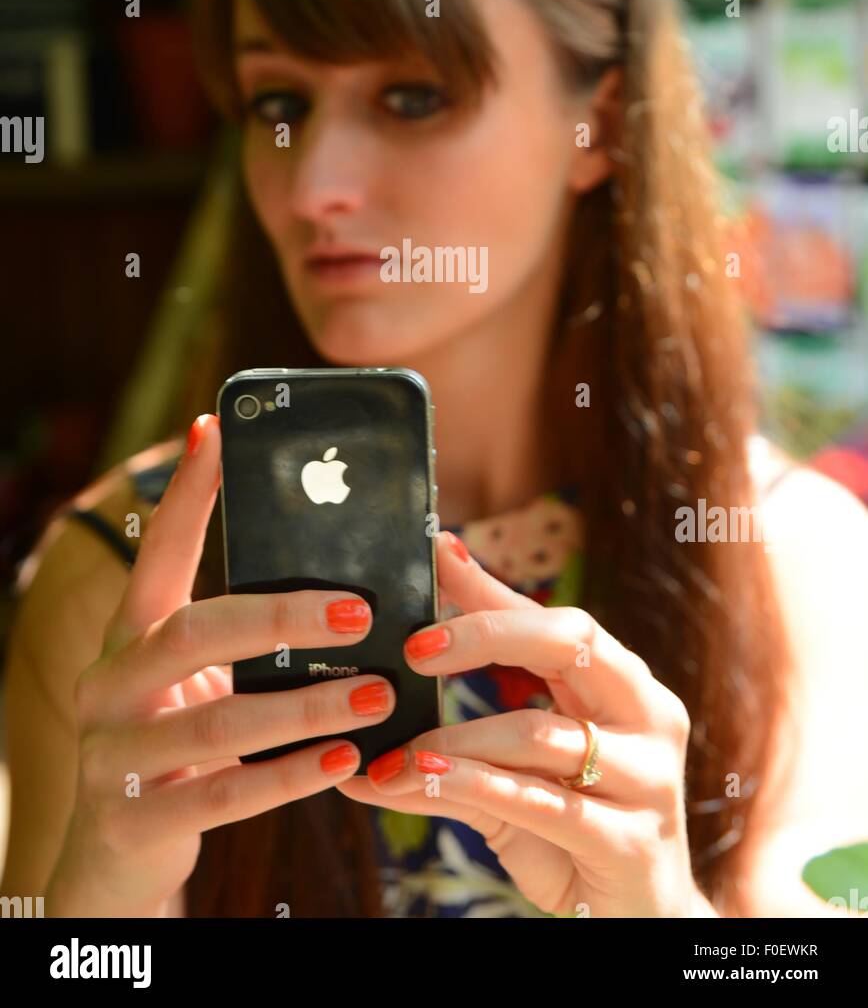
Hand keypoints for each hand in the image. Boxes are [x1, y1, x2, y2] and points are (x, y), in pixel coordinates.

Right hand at [45, 414, 394, 917]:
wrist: (113, 858)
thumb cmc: (178, 745)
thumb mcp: (195, 684)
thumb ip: (243, 642)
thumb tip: (348, 591)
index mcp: (129, 638)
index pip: (158, 551)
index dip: (190, 493)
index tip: (218, 429)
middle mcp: (111, 685)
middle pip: (193, 632)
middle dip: (281, 616)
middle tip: (359, 608)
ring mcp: (114, 755)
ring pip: (219, 721)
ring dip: (307, 707)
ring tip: (377, 693)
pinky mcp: (133, 821)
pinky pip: (224, 794)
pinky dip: (291, 777)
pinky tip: (346, 761)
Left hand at [338, 532, 713, 917]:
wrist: (638, 924)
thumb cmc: (572, 834)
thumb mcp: (517, 773)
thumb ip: (457, 736)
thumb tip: (367, 706)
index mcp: (625, 685)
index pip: (554, 617)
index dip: (491, 590)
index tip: (433, 561)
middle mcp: (648, 716)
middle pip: (570, 640)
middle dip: (485, 633)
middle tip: (414, 648)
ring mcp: (647, 779)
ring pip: (537, 733)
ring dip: (454, 742)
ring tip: (396, 754)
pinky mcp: (630, 841)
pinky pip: (540, 803)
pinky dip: (472, 789)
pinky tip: (423, 782)